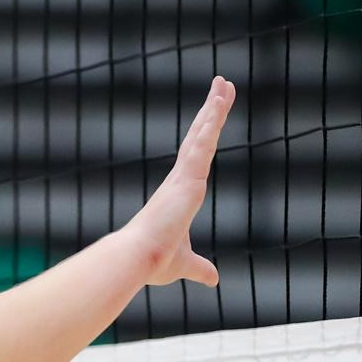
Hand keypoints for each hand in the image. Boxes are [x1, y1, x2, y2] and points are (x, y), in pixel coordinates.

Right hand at [122, 76, 235, 287]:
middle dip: (211, 111)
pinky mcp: (186, 177)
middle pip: (200, 137)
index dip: (205, 134)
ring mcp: (183, 176)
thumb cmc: (154, 262)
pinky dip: (211, 122)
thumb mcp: (185, 263)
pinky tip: (219, 102)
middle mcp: (180, 180)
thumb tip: (214, 279)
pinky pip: (203, 143)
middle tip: (221, 86)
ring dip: (214, 107)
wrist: (137, 260)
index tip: (212, 115)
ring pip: (203, 134)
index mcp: (179, 194)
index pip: (196, 157)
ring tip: (225, 83)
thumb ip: (200, 267)